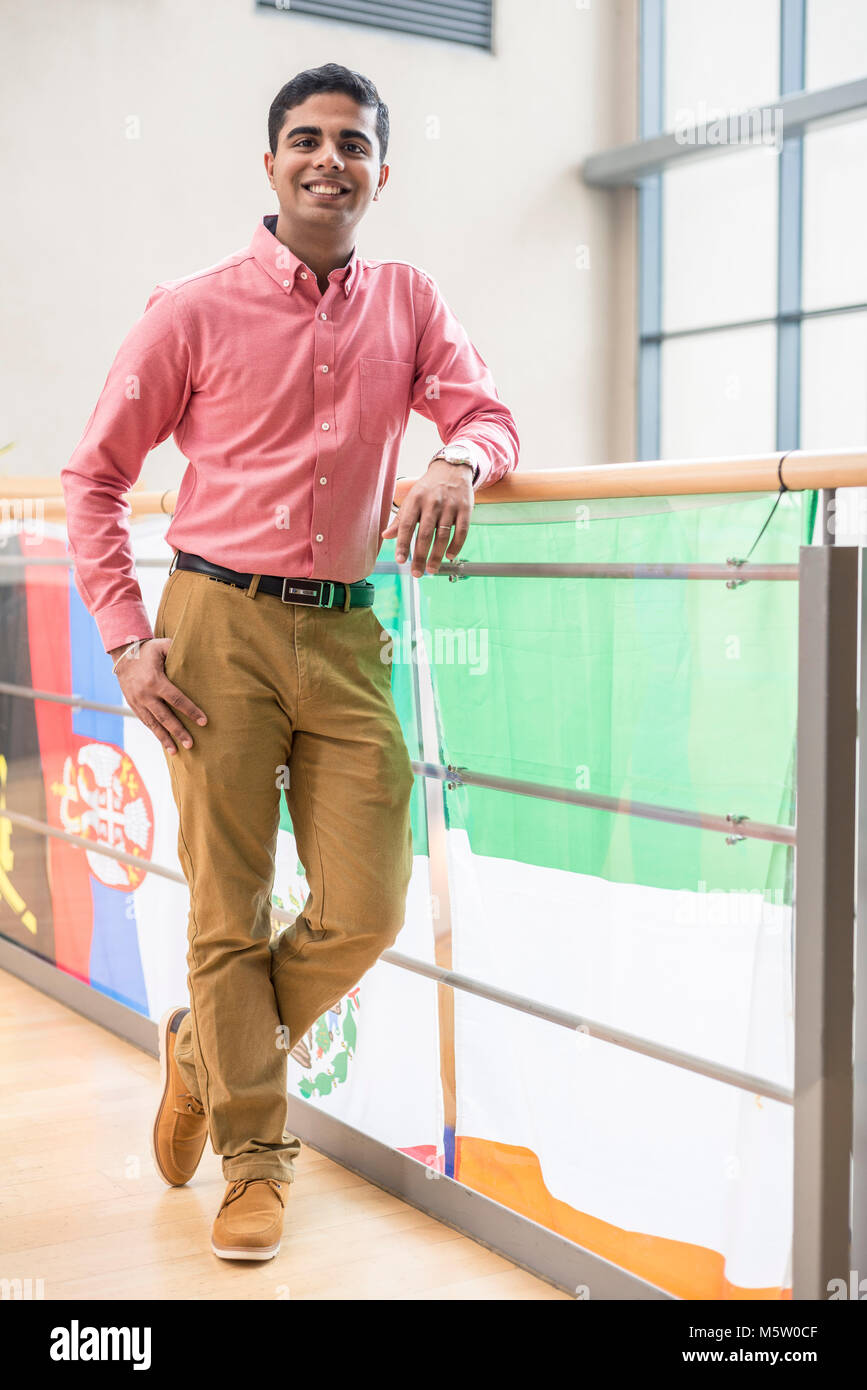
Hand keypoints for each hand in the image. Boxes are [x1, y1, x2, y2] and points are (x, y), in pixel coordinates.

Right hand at [111, 638, 207, 755]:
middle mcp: (145, 695)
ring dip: (165, 739)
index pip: (176, 699)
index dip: (191, 711)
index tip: (203, 721)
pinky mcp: (133, 705)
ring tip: (176, 751)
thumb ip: (177, 651)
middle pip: (165, 717)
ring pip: (153, 724)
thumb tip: (199, 654)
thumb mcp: (162, 646)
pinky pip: (146, 722)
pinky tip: (165, 742)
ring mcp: (138, 702)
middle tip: (191, 744)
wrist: (123, 656)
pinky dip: (155, 732)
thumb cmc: (148, 650)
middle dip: (178, 732)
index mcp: (155, 681)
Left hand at [381, 459, 473, 577]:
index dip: (402, 543)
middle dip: (420, 556)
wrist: (452, 469)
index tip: (400, 560)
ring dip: (437, 555)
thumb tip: (385, 536)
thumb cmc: (428, 488)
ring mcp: (450, 506)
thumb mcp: (411, 499)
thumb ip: (400, 519)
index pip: (406, 525)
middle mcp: (432, 503)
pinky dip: (456, 545)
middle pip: (425, 534)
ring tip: (431, 569)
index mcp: (415, 500)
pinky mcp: (466, 509)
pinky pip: (462, 531)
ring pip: (443, 535)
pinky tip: (450, 556)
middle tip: (417, 573)